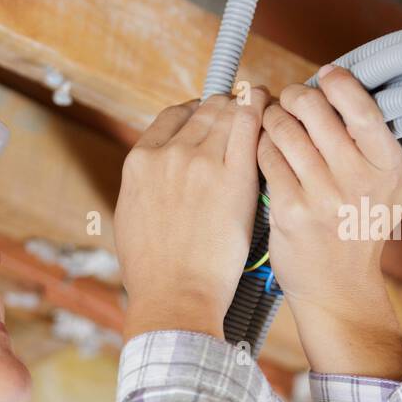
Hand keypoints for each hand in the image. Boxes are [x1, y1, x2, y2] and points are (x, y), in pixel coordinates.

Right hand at [115, 88, 269, 340]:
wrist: (174, 296)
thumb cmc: (152, 271)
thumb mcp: (131, 217)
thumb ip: (145, 185)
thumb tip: (156, 174)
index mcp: (139, 163)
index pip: (174, 116)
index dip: (196, 111)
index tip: (210, 117)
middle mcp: (167, 154)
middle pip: (204, 110)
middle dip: (226, 107)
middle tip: (244, 111)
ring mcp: (200, 162)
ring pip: (229, 112)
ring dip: (246, 106)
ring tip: (263, 106)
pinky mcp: (233, 176)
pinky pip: (250, 126)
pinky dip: (261, 109)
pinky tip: (270, 106)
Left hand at [257, 64, 401, 376]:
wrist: (338, 285)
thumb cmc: (367, 230)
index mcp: (389, 168)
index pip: (363, 110)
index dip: (340, 83)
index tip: (327, 74)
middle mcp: (357, 181)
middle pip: (315, 113)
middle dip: (297, 96)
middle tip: (292, 97)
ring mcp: (321, 196)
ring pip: (285, 132)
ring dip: (274, 118)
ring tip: (275, 118)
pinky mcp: (289, 211)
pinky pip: (268, 160)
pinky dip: (262, 146)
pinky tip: (265, 146)